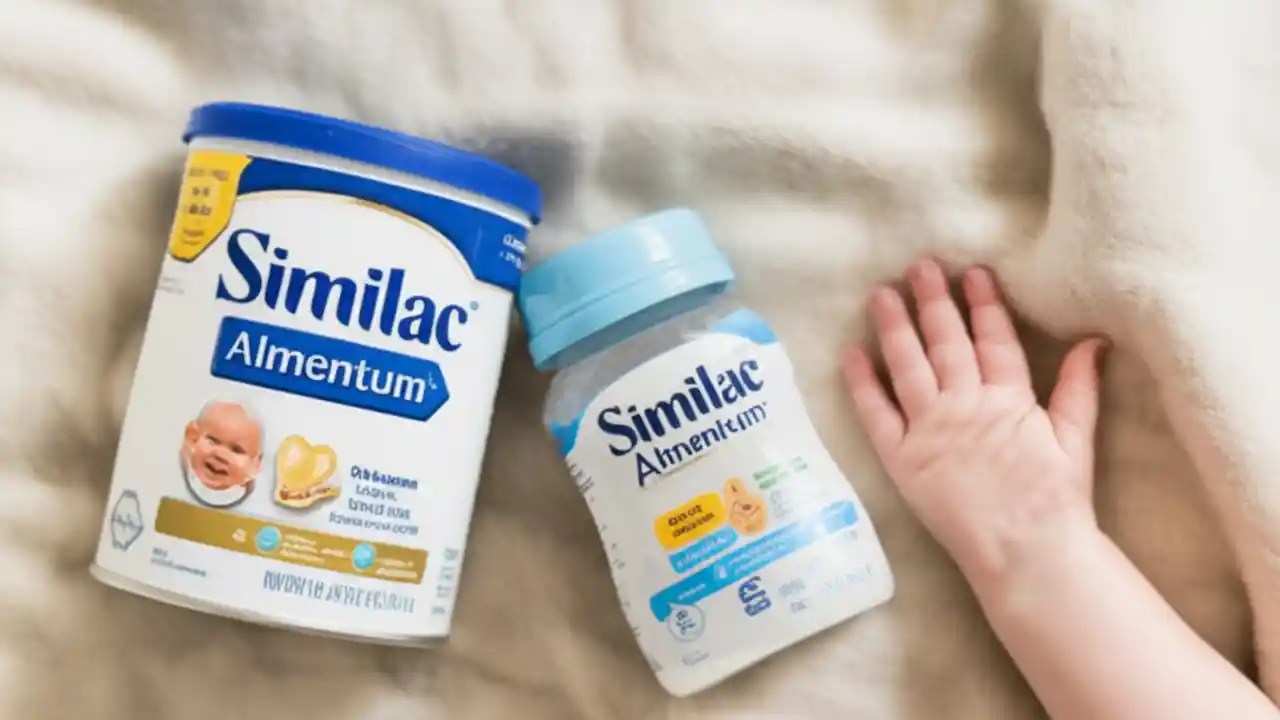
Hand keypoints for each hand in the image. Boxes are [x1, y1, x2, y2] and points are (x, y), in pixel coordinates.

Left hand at [843, 260, 1107, 585]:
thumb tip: (1094, 339)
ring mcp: (930, 430)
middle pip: (946, 343)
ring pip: (908, 366)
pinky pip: (877, 414)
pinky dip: (862, 383)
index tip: (972, 272)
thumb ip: (1080, 388)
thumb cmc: (1057, 503)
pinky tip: (852, 352)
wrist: (1027, 554)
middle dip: (932, 300)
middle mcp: (965, 406)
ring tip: (882, 293)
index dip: (982, 304)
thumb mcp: (1077, 441)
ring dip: (895, 326)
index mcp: (1009, 399)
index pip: (993, 340)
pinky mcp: (902, 459)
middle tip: (919, 265)